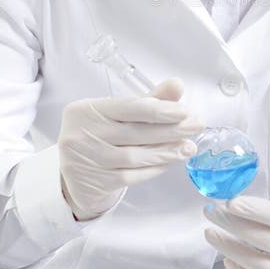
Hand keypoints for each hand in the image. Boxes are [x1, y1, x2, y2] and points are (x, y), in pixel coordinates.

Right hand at [58, 79, 202, 220]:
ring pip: (136, 156)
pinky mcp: (96, 183)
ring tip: (188, 147)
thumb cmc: (98, 136)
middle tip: (196, 126)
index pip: (131, 107)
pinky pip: (133, 176)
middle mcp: (83, 134)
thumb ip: (147, 100)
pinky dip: (155, 168)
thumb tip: (177, 86)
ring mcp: (88, 160)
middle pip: (136, 132)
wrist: (73, 174)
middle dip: (171, 130)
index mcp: (86, 110)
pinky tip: (170, 161)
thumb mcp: (116, 114)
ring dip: (167, 152)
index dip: (161, 110)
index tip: (185, 111)